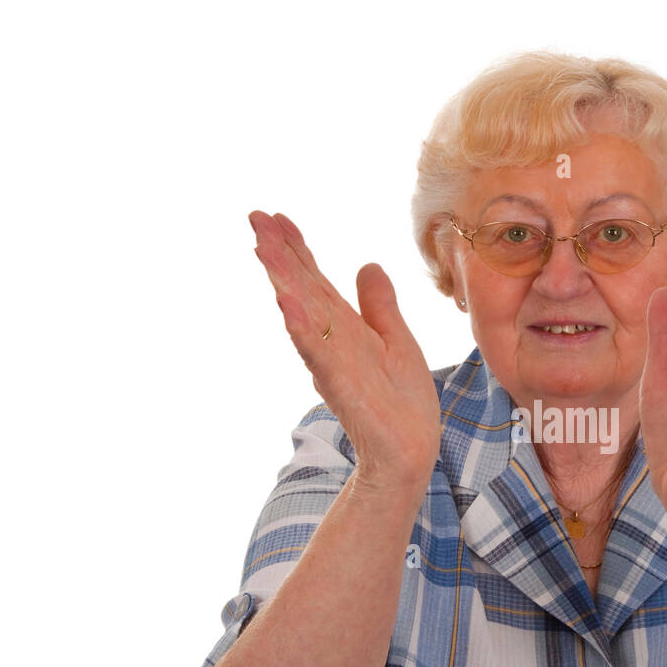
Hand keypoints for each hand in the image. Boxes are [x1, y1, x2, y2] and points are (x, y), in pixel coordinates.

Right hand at [249, 211, 439, 487]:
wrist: (411, 450)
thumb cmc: (402, 402)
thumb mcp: (397, 340)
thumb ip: (379, 306)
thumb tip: (368, 265)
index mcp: (345, 328)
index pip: (316, 281)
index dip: (297, 249)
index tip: (275, 216)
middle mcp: (332, 340)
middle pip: (301, 289)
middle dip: (280, 254)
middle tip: (255, 218)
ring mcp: (333, 362)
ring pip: (303, 314)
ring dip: (283, 281)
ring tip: (263, 248)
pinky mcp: (341, 385)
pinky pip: (318, 352)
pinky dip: (302, 328)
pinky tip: (287, 304)